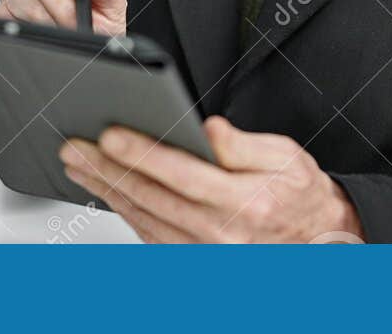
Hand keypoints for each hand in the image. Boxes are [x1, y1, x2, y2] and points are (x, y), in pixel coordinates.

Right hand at [0, 0, 126, 35]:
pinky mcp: (1, 14)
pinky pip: (8, 16)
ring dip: (49, 19)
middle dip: (63, 2)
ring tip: (64, 29)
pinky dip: (31, 29)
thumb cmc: (97, 26)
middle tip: (78, 18)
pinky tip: (45, 33)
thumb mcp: (111, 4)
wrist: (85, 55)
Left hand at [58, 116, 363, 242]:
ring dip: (107, 190)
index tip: (110, 136)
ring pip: (143, 219)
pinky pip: (150, 236)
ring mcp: (205, 253)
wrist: (317, 238)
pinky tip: (107, 192)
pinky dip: (124, 213)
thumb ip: (244, 144)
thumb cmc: (299, 195)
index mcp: (245, 203)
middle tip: (75, 146)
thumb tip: (209, 130)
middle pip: (151, 197)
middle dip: (108, 169)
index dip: (142, 154)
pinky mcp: (194, 260)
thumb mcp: (286, 156)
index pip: (181, 174)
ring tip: (79, 165)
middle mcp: (221, 235)